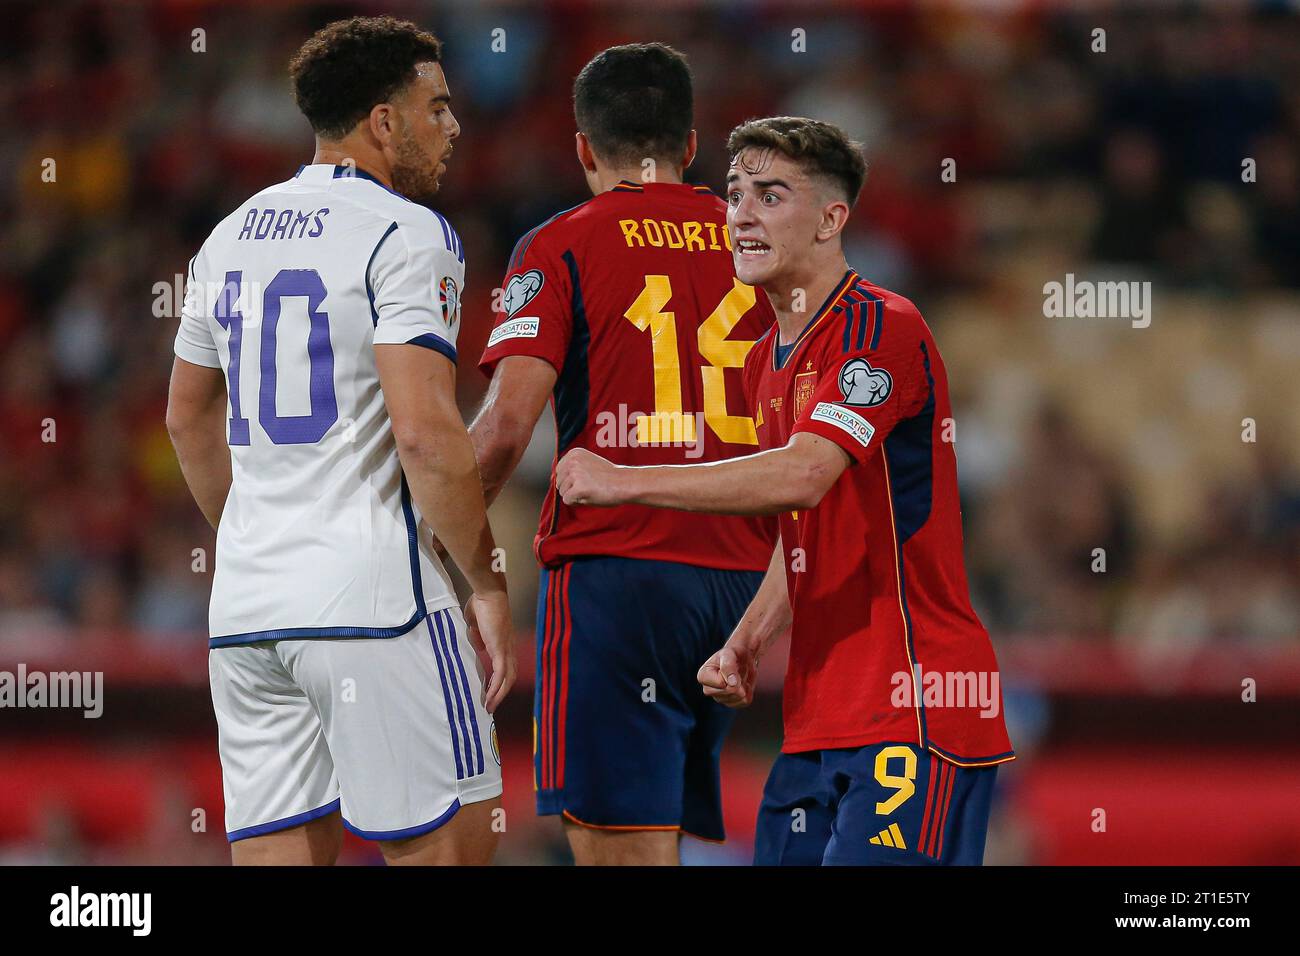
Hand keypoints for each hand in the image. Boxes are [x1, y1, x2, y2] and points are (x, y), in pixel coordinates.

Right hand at [465, 590, 514, 712]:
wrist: (488, 593)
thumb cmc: (482, 604)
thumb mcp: (476, 626)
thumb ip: (478, 637)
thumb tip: (479, 648)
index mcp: (503, 642)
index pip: (506, 667)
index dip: (499, 681)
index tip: (490, 692)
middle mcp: (509, 648)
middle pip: (510, 677)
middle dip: (501, 693)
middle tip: (490, 706)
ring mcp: (507, 649)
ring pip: (507, 679)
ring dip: (499, 695)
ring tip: (489, 708)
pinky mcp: (501, 650)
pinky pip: (501, 674)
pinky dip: (496, 688)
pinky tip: (490, 698)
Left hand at [555, 447, 625, 506]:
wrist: (624, 483)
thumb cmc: (608, 476)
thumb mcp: (587, 464)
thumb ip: (572, 468)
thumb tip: (554, 480)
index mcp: (573, 453)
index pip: (559, 471)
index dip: (570, 479)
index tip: (586, 478)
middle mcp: (572, 462)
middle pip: (559, 482)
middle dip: (571, 488)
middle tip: (590, 485)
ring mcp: (575, 474)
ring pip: (562, 493)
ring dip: (575, 495)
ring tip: (591, 489)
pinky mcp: (578, 488)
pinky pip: (568, 500)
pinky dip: (577, 502)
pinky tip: (590, 496)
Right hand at [697, 641, 758, 707]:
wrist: (743, 657)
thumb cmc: (732, 653)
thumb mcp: (728, 654)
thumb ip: (728, 666)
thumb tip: (732, 684)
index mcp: (703, 676)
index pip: (720, 683)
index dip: (730, 675)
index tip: (730, 665)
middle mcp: (708, 689)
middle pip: (728, 692)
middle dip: (737, 682)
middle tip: (736, 671)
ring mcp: (720, 698)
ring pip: (737, 698)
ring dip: (743, 685)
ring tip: (739, 675)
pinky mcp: (731, 703)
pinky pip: (744, 702)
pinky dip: (749, 692)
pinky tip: (744, 684)